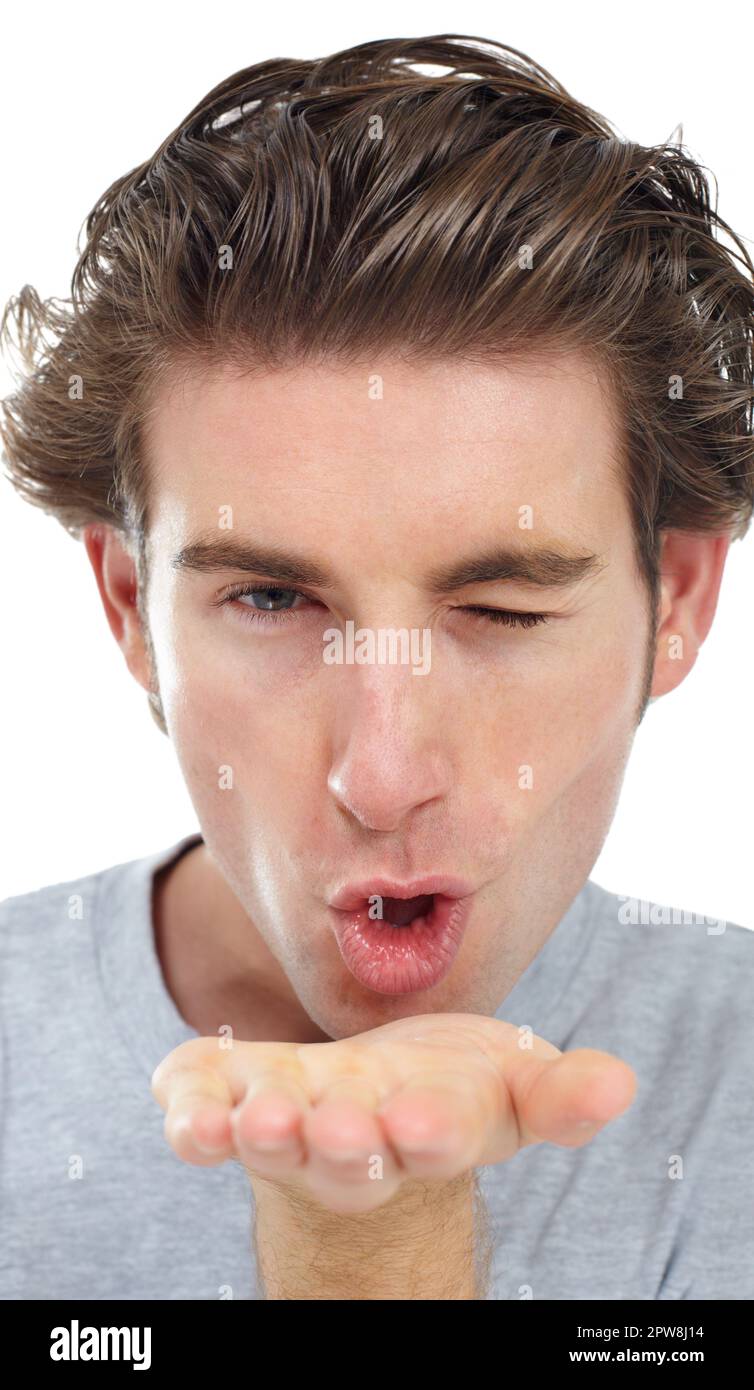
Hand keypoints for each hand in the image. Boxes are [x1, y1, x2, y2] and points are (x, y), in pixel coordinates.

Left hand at [150, 1014, 636, 1213]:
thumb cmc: (446, 1091)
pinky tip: (181, 1097)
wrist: (368, 1107)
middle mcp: (351, 1146)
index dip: (428, 1133)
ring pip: (267, 1142)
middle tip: (335, 1127)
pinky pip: (200, 1114)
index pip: (434, 1143)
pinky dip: (189, 1109)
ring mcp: (285, 1128)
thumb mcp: (511, 1084)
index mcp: (428, 1135)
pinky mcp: (230, 1103)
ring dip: (258, 1131)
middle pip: (344, 1159)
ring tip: (254, 1117)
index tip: (420, 1120)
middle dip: (339, 1144)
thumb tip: (619, 1083)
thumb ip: (561, 1094)